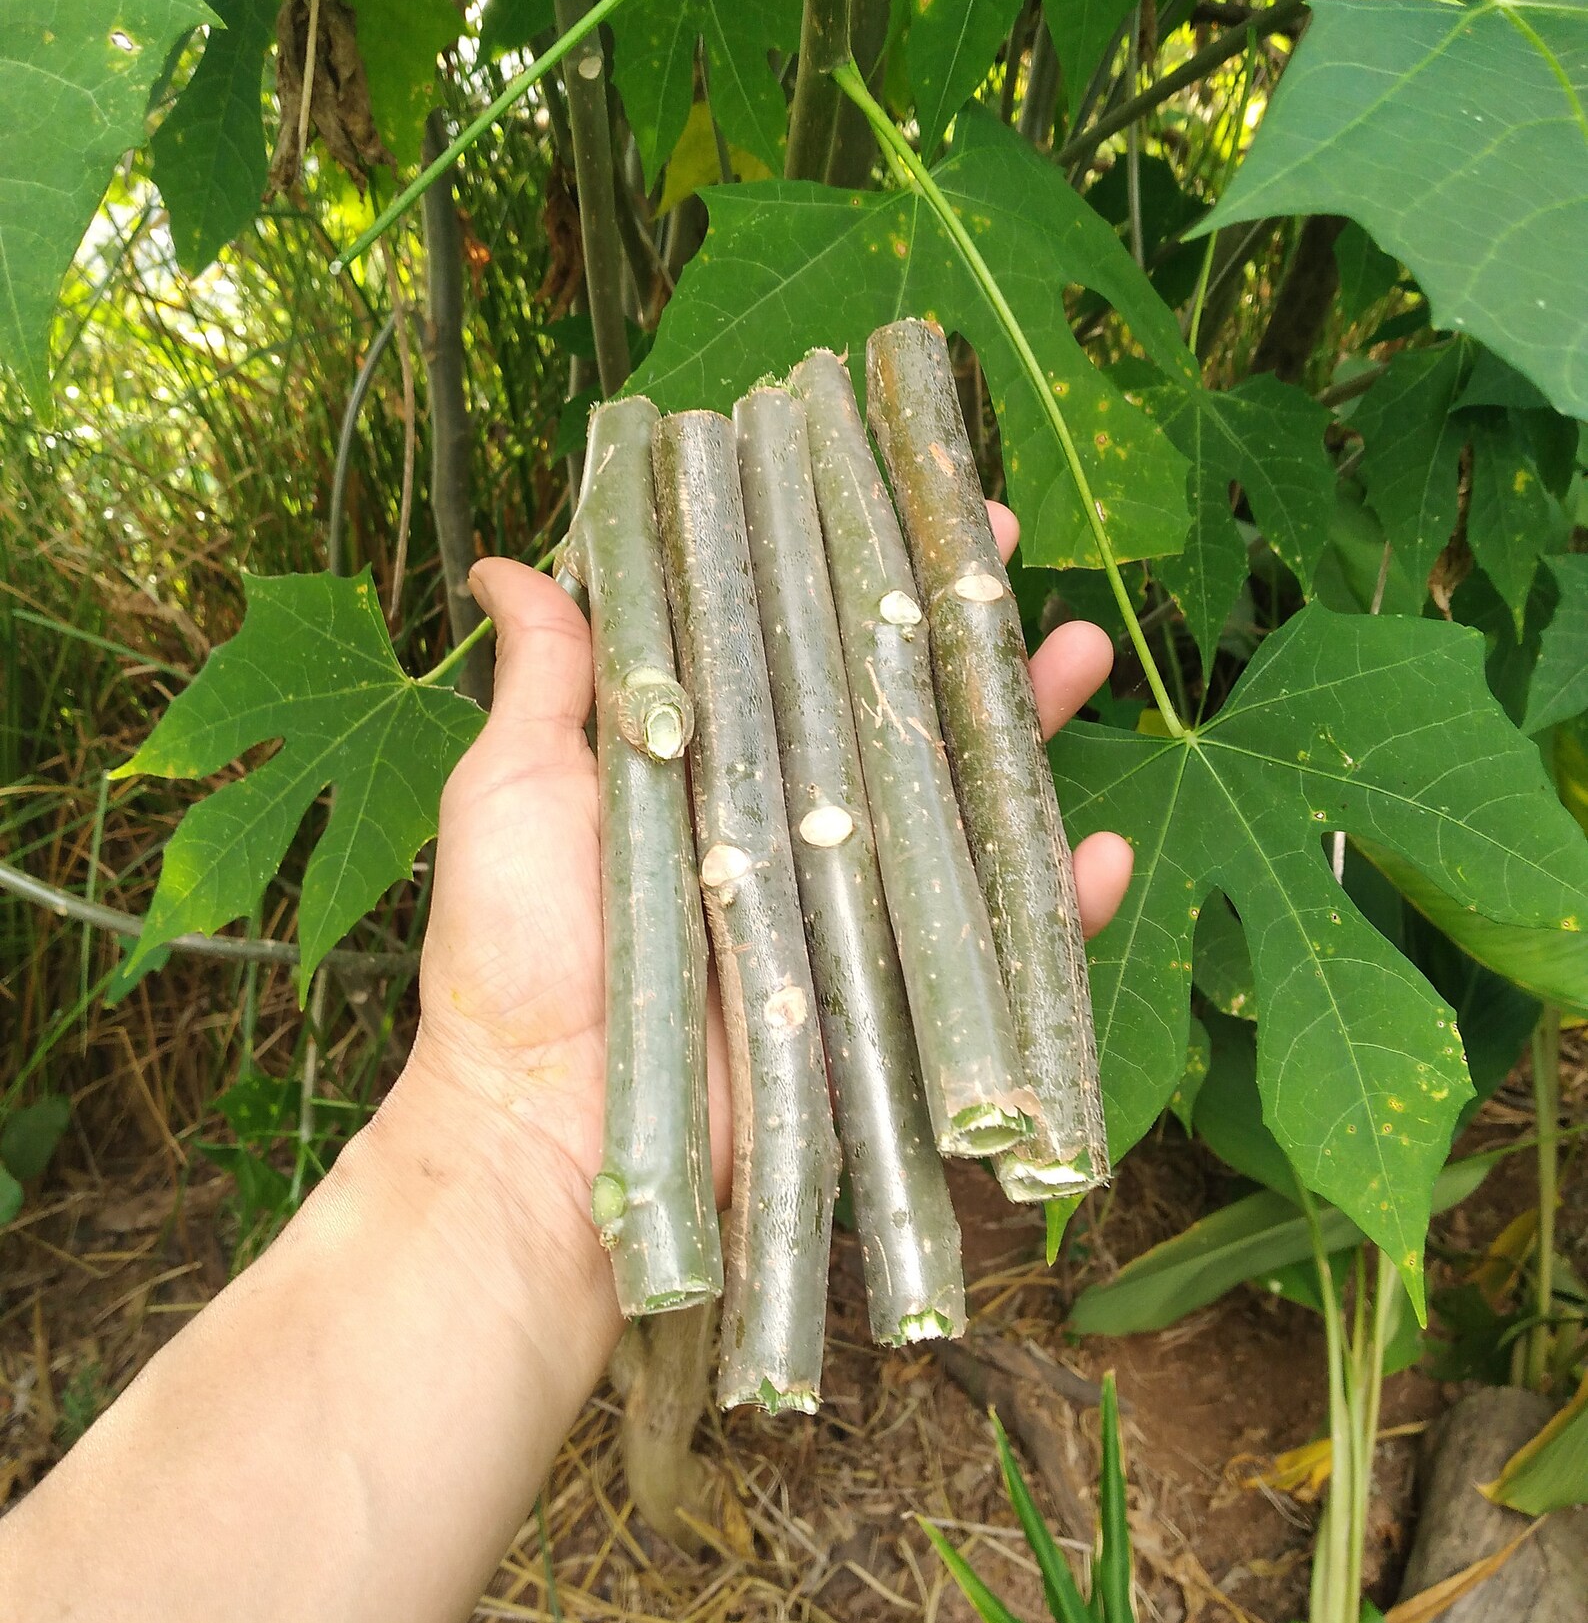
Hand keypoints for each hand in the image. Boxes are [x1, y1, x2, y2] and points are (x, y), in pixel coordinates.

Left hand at [393, 508, 1132, 1279]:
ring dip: (1026, 730)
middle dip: (954, 623)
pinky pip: (994, 948)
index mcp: (708, 762)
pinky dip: (1054, 905)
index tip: (893, 490)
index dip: (844, 565)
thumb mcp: (512, 789)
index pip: (794, 640)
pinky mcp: (889, 999)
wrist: (549, 1133)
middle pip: (892, 704)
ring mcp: (846, 908)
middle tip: (1006, 543)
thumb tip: (509, 558)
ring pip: (958, 802)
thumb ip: (547, 679)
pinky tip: (1096, 848)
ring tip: (1080, 655)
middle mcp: (786, 821)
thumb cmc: (514, 956)